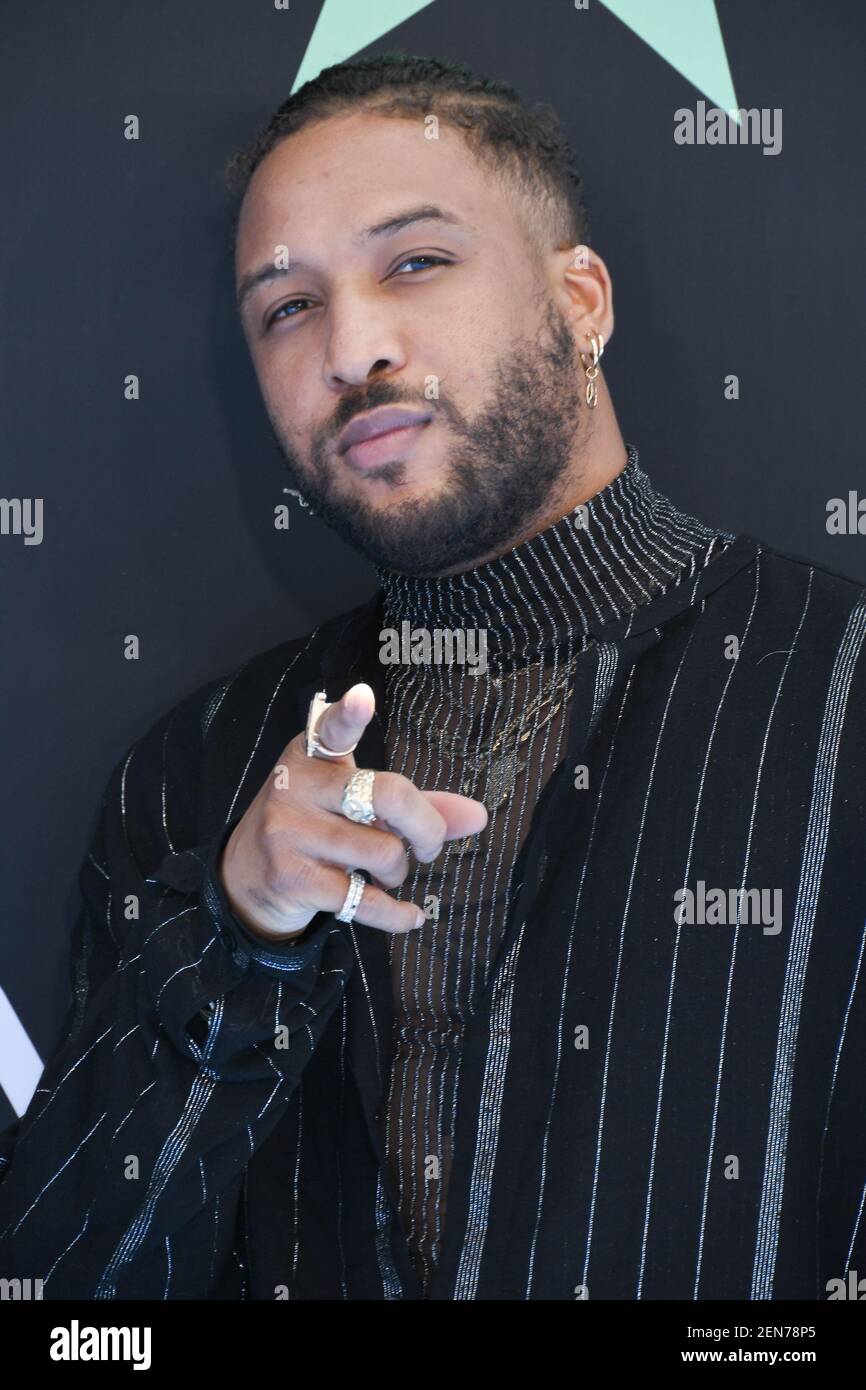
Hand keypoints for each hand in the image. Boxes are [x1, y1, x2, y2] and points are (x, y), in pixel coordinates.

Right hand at [219, 682, 487, 940]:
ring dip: (399, 871)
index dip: (350, 715)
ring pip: (384, 852)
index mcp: (311, 755)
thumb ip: (415, 805)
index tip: (364, 698)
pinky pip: (364, 900)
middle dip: (426, 828)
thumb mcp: (350, 803)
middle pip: (388, 796)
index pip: (332, 729)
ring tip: (388, 872)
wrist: (245, 875)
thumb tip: (477, 817)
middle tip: (428, 845)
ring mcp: (290, 833)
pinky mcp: (292, 878)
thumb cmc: (314, 826)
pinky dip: (397, 914)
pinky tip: (411, 916)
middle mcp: (296, 786)